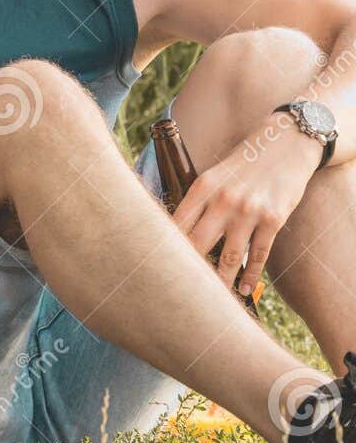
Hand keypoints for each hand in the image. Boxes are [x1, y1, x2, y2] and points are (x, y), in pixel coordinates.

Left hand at [172, 118, 319, 297]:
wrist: (286, 145)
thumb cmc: (245, 163)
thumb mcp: (215, 174)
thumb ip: (199, 200)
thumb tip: (179, 230)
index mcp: (203, 186)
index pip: (177, 223)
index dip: (166, 246)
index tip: (157, 264)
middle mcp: (224, 200)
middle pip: (198, 243)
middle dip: (188, 268)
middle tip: (179, 288)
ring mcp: (250, 211)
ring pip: (229, 256)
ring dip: (220, 280)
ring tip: (212, 298)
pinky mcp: (274, 219)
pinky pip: (259, 255)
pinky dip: (250, 276)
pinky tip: (243, 289)